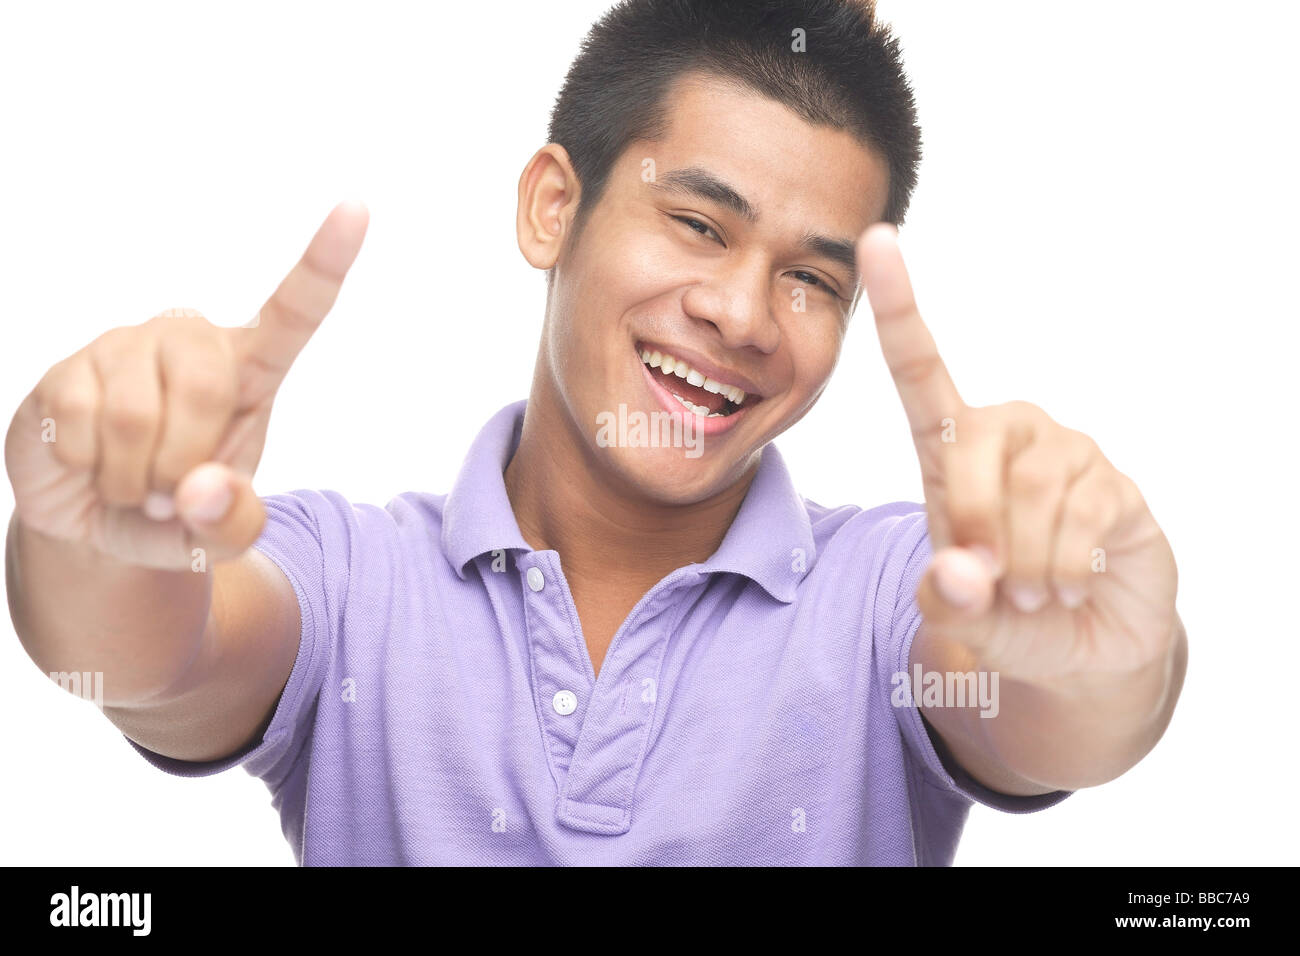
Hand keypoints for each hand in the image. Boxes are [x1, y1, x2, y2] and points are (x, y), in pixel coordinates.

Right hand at [4, 201, 368, 569]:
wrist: (100, 520)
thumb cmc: (181, 510)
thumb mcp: (223, 534)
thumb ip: (233, 524)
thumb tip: (200, 490)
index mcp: (252, 370)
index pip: (295, 311)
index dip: (324, 261)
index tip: (356, 208)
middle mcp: (193, 343)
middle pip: (207, 390)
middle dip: (185, 465)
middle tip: (171, 491)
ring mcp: (127, 348)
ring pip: (137, 416)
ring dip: (135, 478)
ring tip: (134, 481)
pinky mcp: (67, 367)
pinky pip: (80, 424)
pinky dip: (89, 468)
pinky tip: (92, 462)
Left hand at [856, 223, 1178, 676]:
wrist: (1082, 645)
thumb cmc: (1003, 611)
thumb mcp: (958, 614)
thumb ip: (946, 599)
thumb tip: (964, 569)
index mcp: (951, 451)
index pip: (919, 371)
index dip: (899, 307)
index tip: (876, 241)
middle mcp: (1009, 434)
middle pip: (974, 447)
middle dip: (972, 524)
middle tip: (988, 581)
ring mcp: (1067, 453)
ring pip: (1032, 489)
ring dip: (1025, 561)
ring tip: (1030, 591)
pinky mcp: (1116, 485)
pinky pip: (1083, 515)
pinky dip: (1064, 569)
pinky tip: (1066, 586)